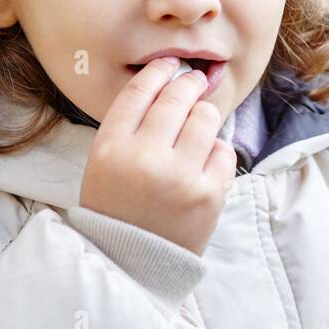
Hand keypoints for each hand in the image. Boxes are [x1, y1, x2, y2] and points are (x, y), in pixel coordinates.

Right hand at [78, 57, 237, 255]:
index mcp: (111, 147)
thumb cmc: (117, 207)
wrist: (132, 263)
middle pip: (176, 97)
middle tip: (193, 82)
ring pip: (205, 117)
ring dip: (203, 116)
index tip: (169, 65)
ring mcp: (179, 176)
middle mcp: (144, 158)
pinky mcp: (209, 194)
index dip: (158, 71)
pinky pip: (223, 150)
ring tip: (196, 127)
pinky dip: (215, 152)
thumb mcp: (105, 162)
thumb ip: (131, 124)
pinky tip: (202, 163)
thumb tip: (172, 79)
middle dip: (188, 84)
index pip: (139, 91)